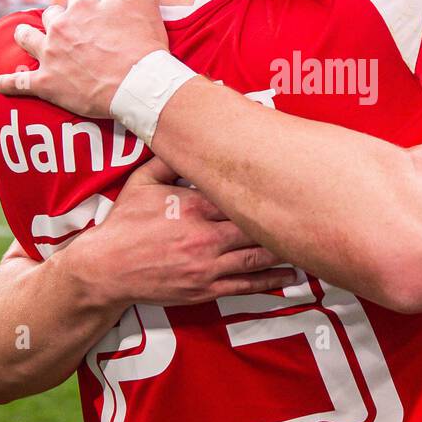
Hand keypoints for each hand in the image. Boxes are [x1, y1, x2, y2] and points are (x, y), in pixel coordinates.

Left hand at [0, 0, 166, 118]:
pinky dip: (7, 82)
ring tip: (25, 37)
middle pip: (51, 17)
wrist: (140, 84)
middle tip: (73, 34)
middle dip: (59, 21)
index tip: (104, 24)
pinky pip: (18, 82)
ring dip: (26, 36)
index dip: (92, 12)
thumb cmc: (144, 43)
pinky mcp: (47, 83)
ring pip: (27, 39)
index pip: (79, 2)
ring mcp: (50, 56)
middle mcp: (60, 28)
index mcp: (80, 7)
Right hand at [58, 155, 296, 307]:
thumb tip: (184, 133)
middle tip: (315, 211)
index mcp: (195, 207)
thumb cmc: (125, 224)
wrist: (107, 269)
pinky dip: (271, 281)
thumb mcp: (142, 182)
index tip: (292, 181)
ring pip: (258, 258)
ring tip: (312, 243)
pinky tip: (292, 276)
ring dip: (286, 252)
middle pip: (258, 227)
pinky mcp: (206, 288)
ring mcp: (208, 266)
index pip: (242, 197)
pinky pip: (246, 285)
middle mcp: (206, 237)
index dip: (269, 190)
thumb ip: (167, 160)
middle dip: (285, 220)